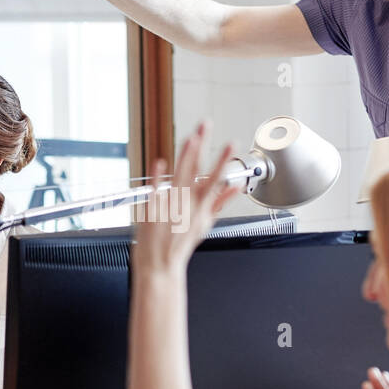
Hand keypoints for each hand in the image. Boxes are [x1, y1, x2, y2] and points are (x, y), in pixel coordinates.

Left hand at [133, 121, 240, 274]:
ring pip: (180, 174)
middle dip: (203, 145)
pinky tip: (159, 161)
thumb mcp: (206, 223)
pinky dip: (158, 175)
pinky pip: (156, 188)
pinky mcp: (152, 207)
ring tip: (191, 136)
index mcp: (201, 206)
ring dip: (185, 155)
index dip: (223, 160)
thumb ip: (221, 202)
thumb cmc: (181, 243)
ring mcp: (169, 204)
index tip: (231, 143)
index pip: (215, 177)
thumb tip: (235, 187)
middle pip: (197, 168)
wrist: (160, 264)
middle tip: (206, 125)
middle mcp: (187, 203)